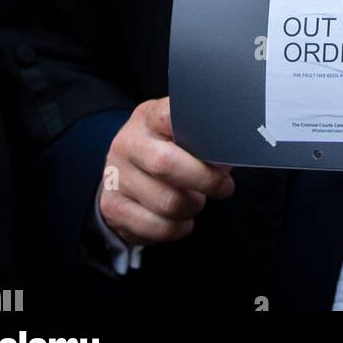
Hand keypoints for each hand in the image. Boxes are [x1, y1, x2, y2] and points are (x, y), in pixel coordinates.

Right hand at [98, 97, 234, 246]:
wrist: (122, 173)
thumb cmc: (164, 149)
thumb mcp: (177, 132)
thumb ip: (200, 136)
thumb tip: (229, 157)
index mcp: (148, 117)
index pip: (170, 115)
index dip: (198, 129)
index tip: (220, 145)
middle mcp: (127, 143)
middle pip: (167, 164)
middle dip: (205, 180)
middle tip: (223, 186)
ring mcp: (115, 176)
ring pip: (167, 202)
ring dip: (193, 207)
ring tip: (196, 200)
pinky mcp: (113, 209)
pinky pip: (158, 228)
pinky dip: (179, 228)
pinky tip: (181, 219)